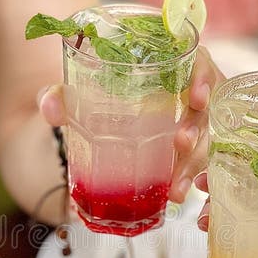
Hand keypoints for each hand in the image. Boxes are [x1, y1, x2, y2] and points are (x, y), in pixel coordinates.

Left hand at [38, 45, 223, 202]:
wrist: (92, 121)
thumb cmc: (95, 95)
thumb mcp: (77, 91)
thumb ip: (61, 94)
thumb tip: (50, 107)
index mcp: (170, 66)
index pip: (199, 62)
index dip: (204, 78)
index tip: (197, 98)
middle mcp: (188, 94)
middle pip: (207, 108)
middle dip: (198, 128)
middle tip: (181, 144)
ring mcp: (193, 124)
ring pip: (207, 141)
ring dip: (195, 164)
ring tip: (177, 189)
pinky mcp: (191, 151)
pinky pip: (203, 165)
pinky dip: (196, 182)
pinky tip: (182, 195)